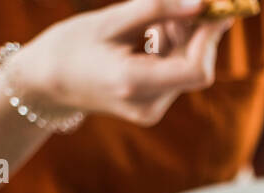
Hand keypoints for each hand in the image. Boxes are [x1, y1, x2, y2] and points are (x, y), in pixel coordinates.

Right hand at [10, 0, 229, 126]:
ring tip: (160, 16)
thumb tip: (199, 4)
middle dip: (198, 33)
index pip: (195, 70)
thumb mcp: (109, 21)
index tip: (217, 8)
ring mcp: (152, 111)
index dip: (210, 38)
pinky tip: (155, 32)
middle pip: (195, 68)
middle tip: (193, 1)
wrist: (46, 83)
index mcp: (134, 84)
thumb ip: (156, 11)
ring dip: (184, 38)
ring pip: (186, 70)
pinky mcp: (153, 107)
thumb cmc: (70, 46)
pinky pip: (175, 74)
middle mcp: (149, 106)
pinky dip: (172, 49)